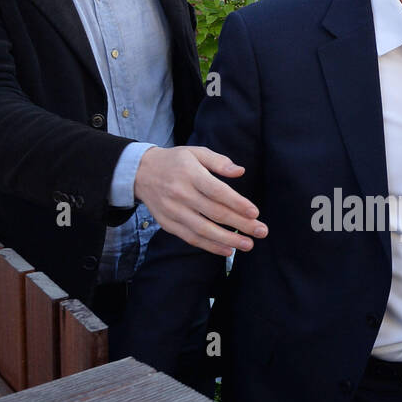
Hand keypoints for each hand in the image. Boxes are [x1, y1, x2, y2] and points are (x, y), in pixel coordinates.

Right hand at [134, 145, 266, 254]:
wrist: (140, 173)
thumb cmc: (175, 161)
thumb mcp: (196, 152)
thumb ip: (219, 161)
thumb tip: (240, 171)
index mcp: (190, 173)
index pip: (217, 191)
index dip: (237, 203)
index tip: (255, 213)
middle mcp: (181, 194)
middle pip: (215, 213)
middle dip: (241, 224)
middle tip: (262, 231)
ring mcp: (173, 211)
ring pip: (203, 230)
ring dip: (228, 240)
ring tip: (248, 245)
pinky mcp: (168, 224)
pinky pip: (191, 238)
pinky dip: (210, 246)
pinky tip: (227, 250)